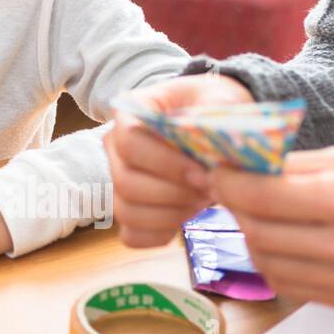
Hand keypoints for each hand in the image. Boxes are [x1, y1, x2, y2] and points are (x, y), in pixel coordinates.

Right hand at [106, 73, 252, 246]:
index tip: (204, 174)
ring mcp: (118, 180)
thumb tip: (213, 148)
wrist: (211, 123)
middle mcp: (114, 148)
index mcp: (129, 114)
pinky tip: (186, 217)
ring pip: (127, 211)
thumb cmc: (211, 107)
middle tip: (210, 190)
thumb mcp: (219, 98)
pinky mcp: (131, 208)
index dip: (165, 163)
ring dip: (170, 214)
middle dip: (173, 193)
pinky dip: (160, 234)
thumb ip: (214, 115)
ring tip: (201, 201)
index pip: (129, 143)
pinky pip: (133, 235)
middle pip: (125, 182)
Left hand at [212, 145, 333, 308]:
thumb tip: (232, 165)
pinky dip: (271, 262)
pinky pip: (288, 285)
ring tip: (252, 212)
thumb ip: (287, 166)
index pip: (262, 198)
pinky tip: (276, 239)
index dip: (228, 183)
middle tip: (227, 189)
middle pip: (258, 232)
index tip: (217, 170)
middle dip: (233, 206)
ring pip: (265, 263)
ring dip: (247, 235)